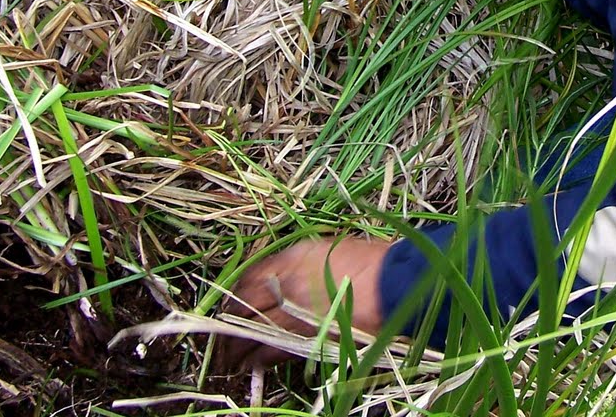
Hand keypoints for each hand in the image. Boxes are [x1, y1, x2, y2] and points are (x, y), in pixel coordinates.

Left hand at [212, 235, 393, 372]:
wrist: (393, 286)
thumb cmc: (371, 263)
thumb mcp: (331, 249)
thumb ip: (302, 264)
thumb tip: (285, 280)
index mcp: (294, 257)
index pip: (251, 275)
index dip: (236, 292)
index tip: (230, 304)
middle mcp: (288, 282)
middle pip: (246, 304)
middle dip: (230, 320)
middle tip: (222, 333)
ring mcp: (295, 310)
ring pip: (254, 331)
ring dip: (239, 345)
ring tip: (231, 357)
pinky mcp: (306, 336)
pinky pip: (273, 350)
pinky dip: (259, 358)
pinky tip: (253, 364)